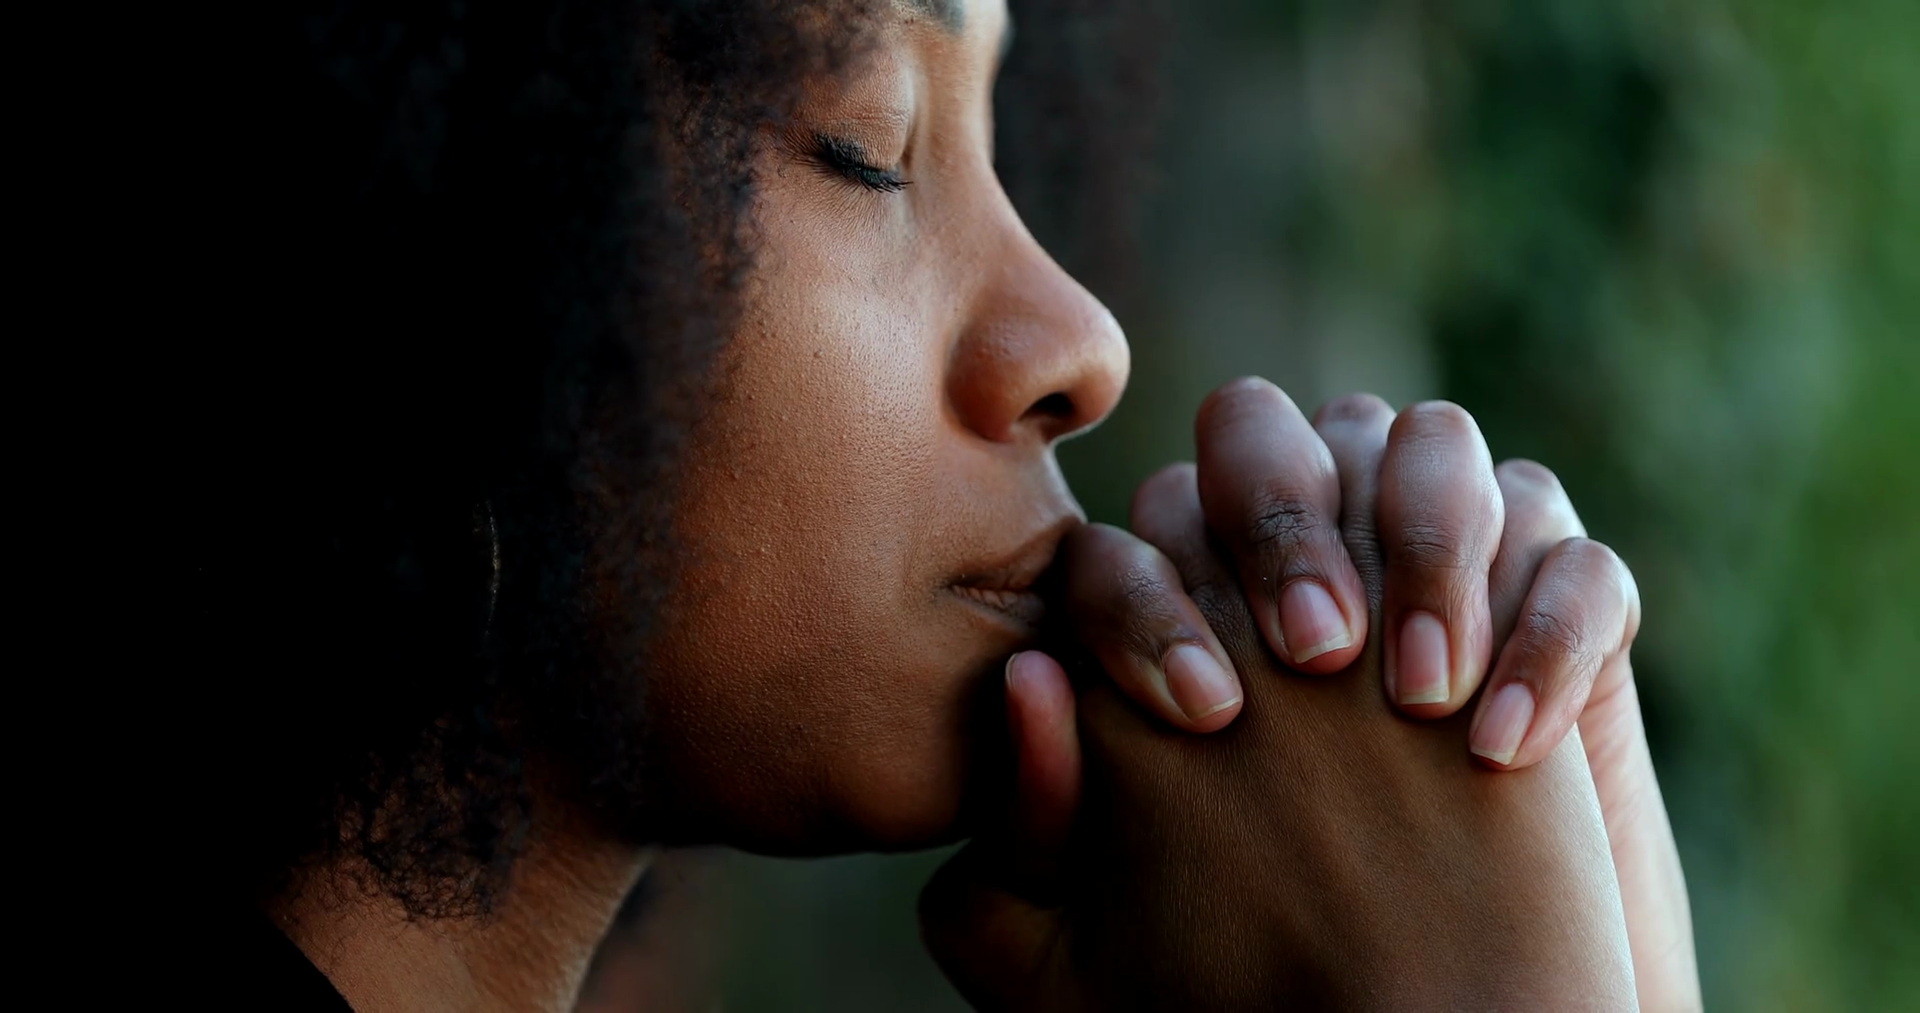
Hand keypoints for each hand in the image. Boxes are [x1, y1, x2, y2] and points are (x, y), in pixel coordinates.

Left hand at [1056, 380, 1698, 1009]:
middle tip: (1314, 655)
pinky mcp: (1568, 619)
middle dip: (1285, 521)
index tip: (1202, 713)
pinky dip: (1548, 631)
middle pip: (1267, 432)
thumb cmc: (1238, 992)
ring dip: (1425, 540)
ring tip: (1419, 692)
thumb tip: (1032, 682)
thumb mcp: (1086, 946)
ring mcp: (1442, 570)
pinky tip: (1503, 745)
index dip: (1161, 598)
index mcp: (1187, 606)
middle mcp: (1307, 556)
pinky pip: (1577, 563)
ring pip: (1430, 444)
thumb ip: (1037, 821)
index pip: (1143, 525)